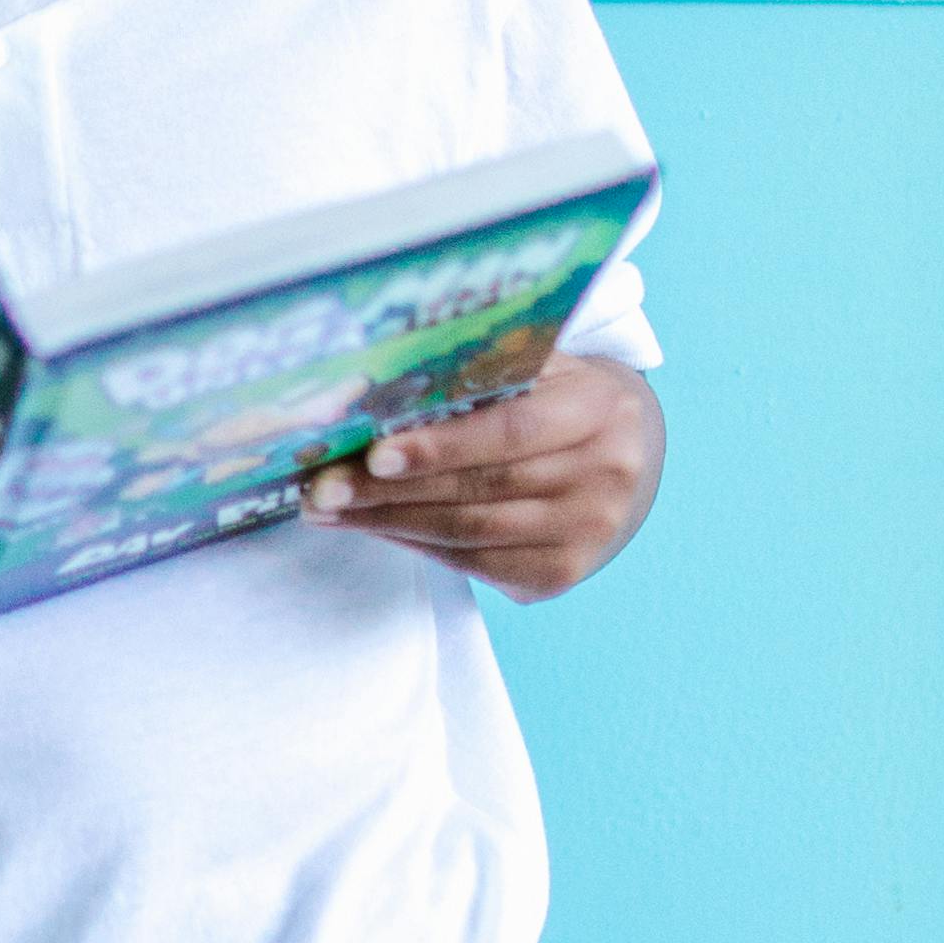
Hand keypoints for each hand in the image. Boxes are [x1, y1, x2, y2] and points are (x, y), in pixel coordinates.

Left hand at [296, 347, 662, 600]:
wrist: (621, 456)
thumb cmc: (555, 400)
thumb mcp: (537, 369)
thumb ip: (478, 372)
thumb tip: (376, 386)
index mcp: (600, 408)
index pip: (512, 431)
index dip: (441, 445)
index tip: (374, 451)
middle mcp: (605, 474)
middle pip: (482, 488)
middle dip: (391, 489)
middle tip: (322, 487)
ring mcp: (588, 531)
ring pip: (471, 532)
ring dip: (389, 522)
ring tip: (329, 508)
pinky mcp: (561, 573)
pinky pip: (475, 565)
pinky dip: (417, 546)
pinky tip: (374, 527)